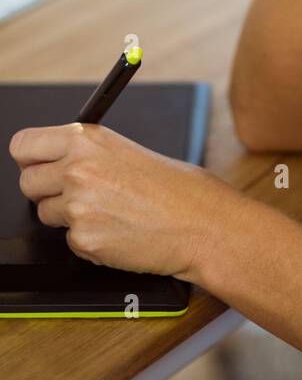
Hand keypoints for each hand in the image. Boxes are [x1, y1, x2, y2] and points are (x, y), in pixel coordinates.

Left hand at [10, 122, 237, 283]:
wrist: (201, 222)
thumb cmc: (175, 187)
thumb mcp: (124, 151)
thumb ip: (84, 153)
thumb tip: (51, 162)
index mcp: (85, 139)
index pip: (23, 145)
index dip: (30, 158)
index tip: (38, 165)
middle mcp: (76, 168)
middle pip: (26, 182)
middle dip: (46, 190)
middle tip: (76, 193)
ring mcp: (77, 206)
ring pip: (46, 214)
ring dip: (69, 216)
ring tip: (109, 211)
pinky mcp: (83, 240)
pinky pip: (70, 240)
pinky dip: (89, 239)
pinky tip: (118, 231)